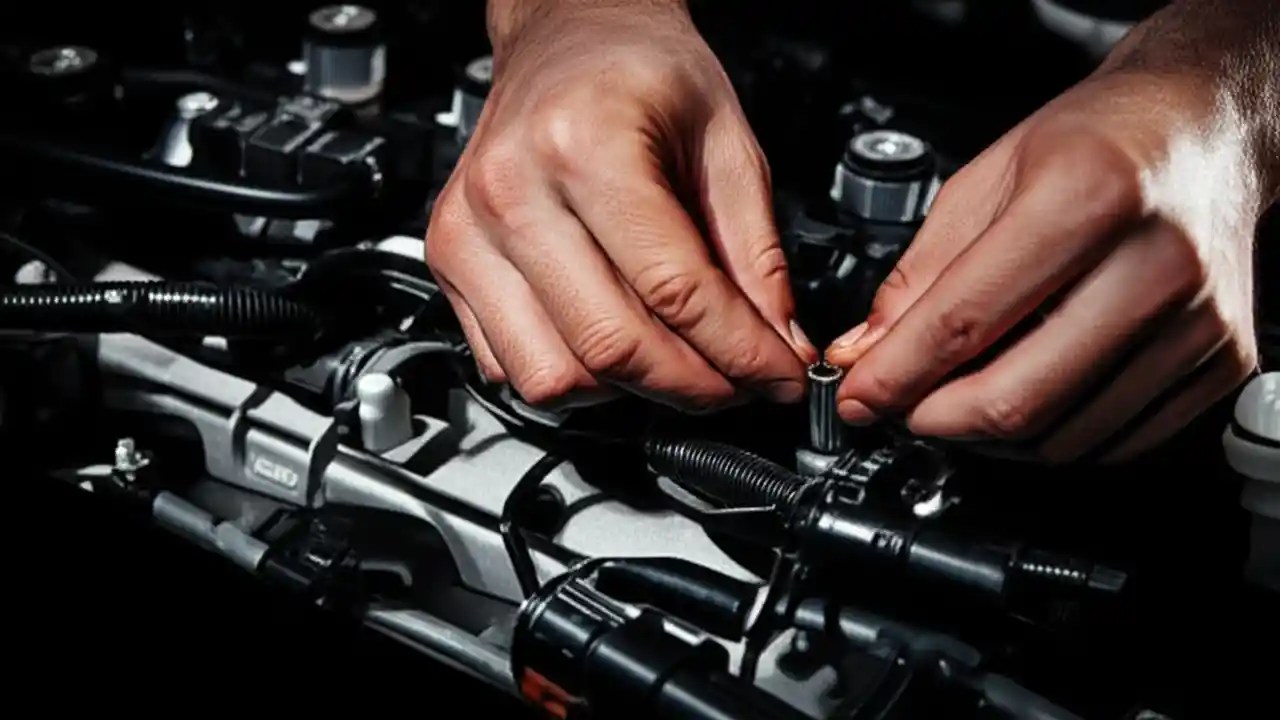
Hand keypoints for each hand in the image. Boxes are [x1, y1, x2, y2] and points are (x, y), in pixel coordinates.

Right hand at [426, 0, 814, 411]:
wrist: (568, 35)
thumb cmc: (641, 70)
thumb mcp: (728, 142)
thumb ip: (756, 254)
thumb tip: (778, 346)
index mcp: (585, 143)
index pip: (674, 289)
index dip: (741, 352)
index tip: (780, 376)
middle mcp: (510, 190)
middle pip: (610, 346)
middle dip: (692, 387)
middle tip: (738, 384)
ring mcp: (468, 230)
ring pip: (553, 376)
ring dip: (629, 392)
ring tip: (675, 363)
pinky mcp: (451, 262)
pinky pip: (508, 367)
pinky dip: (572, 378)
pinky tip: (612, 342)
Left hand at [826, 56, 1275, 461]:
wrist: (1204, 124)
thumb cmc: (1102, 137)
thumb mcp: (986, 178)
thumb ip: (920, 273)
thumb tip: (869, 350)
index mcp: (1088, 195)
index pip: (964, 322)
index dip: (894, 374)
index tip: (857, 394)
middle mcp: (1155, 263)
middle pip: (1015, 398)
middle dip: (933, 419)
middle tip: (902, 405)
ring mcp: (1197, 321)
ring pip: (1061, 437)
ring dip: (986, 438)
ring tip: (959, 397)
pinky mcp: (1221, 360)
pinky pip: (1115, 443)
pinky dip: (1050, 441)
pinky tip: (1024, 401)